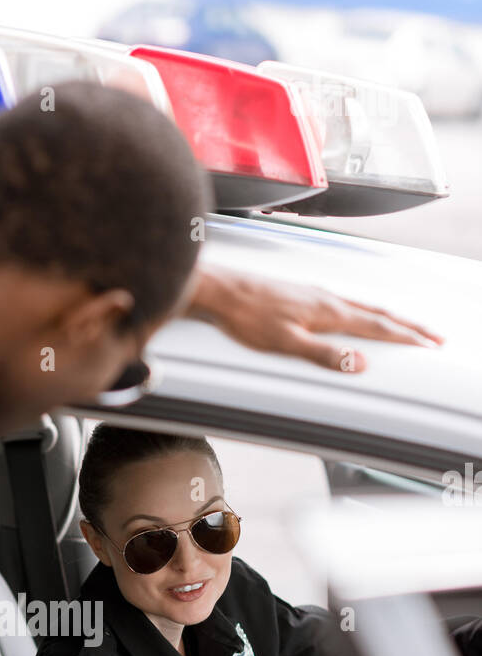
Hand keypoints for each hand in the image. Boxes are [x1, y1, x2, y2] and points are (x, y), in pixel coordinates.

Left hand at [187, 264, 443, 373]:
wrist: (223, 291)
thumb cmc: (248, 318)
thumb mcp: (287, 343)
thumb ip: (324, 354)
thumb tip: (360, 364)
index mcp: (329, 312)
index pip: (377, 327)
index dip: (406, 336)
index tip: (429, 343)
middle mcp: (329, 299)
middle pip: (378, 313)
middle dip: (409, 326)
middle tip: (433, 336)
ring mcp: (317, 295)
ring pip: (365, 306)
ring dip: (390, 318)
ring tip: (407, 326)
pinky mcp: (305, 294)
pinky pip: (348, 303)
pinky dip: (367, 311)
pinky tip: (361, 314)